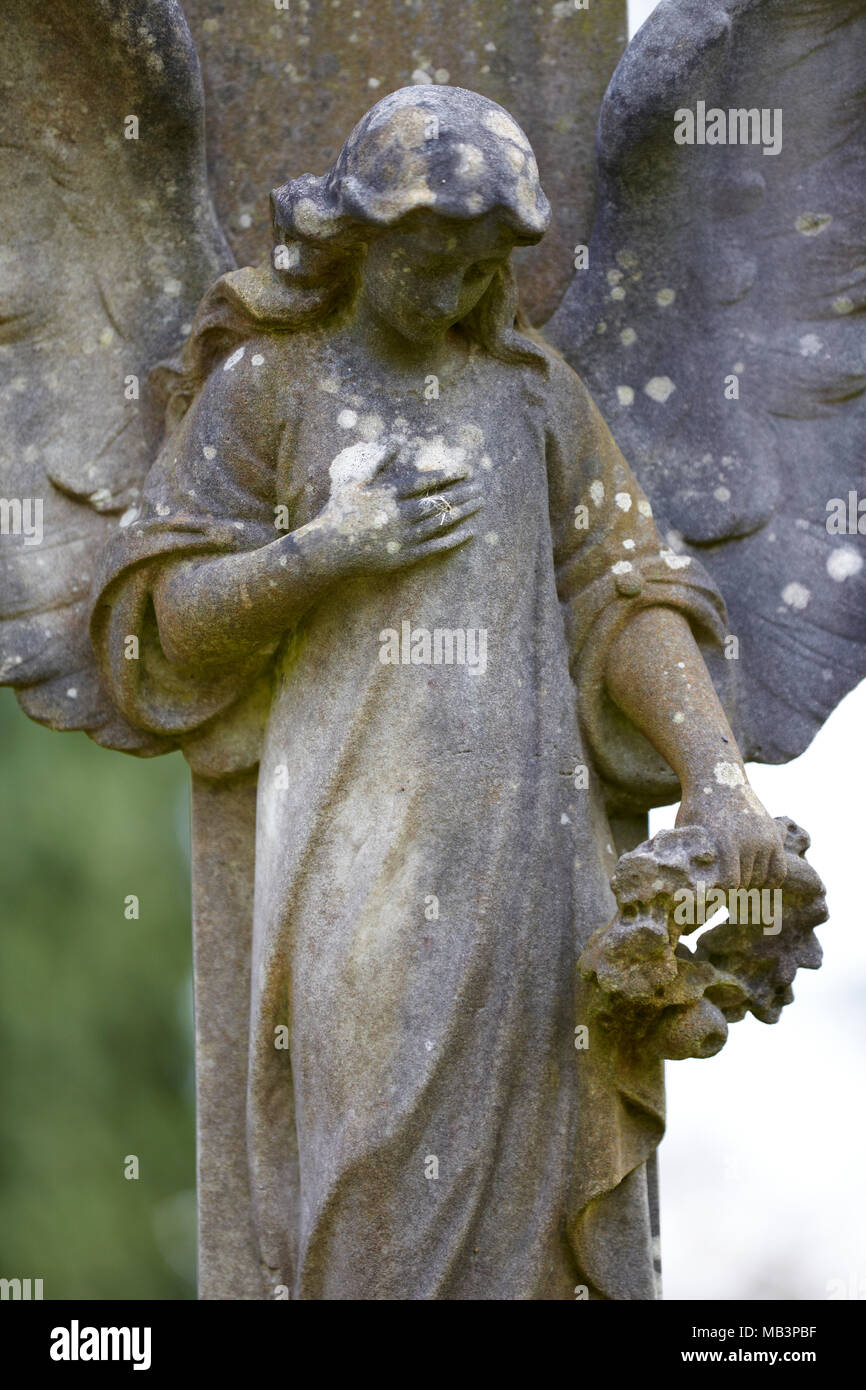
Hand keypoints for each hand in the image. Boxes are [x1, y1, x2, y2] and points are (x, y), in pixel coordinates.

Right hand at [304, 442, 483, 578]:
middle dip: (463, 492)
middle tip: (482, 487)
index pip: (428, 481)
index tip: (467, 470)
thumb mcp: (354, 480)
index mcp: (391, 494)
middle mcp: (402, 514)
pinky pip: (437, 546)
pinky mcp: (406, 556)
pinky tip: (469, 532)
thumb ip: (377, 461)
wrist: (330, 550)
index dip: (449, 474)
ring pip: (442, 522)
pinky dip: (454, 539)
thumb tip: (396, 442)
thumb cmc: (340, 512)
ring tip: (479, 503)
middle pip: (440, 501)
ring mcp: (405, 537)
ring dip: (464, 511)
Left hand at [676, 769, 786, 889]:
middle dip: (733, 889)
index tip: (712, 891)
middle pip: (746, 882)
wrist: (720, 780)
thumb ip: (685, 856)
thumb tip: (676, 884)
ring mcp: (765, 839)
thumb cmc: (697, 808)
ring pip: (762, 879)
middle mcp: (750, 841)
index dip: (720, 892)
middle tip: (721, 890)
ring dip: (749, 885)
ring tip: (735, 883)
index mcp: (727, 842)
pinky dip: (770, 881)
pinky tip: (756, 883)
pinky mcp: (774, 836)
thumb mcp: (686, 831)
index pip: (731, 883)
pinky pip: (779, 871)